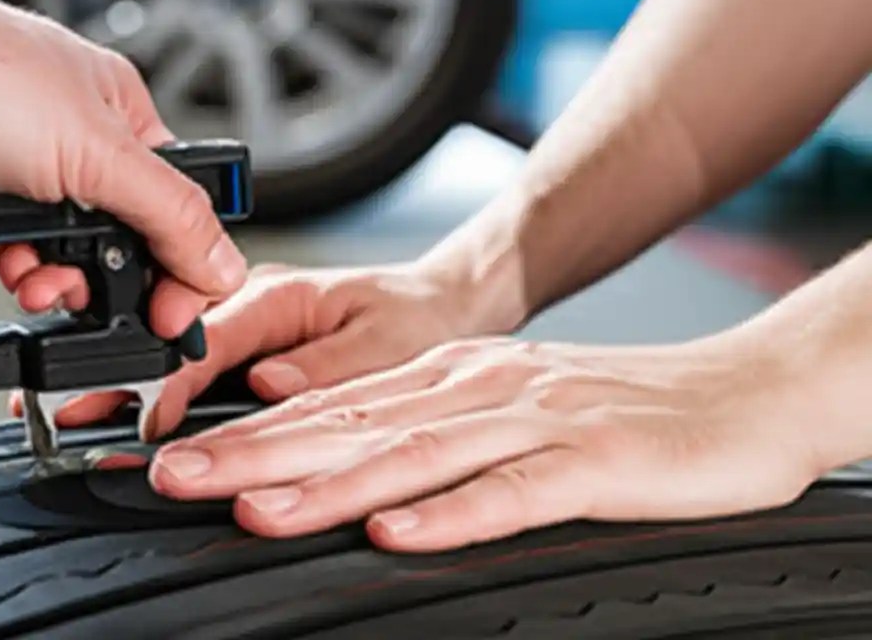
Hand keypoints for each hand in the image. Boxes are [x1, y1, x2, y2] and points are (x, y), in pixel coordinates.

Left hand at [0, 0, 245, 334]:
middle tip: (105, 298)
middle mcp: (73, 145)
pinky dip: (11, 275)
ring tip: (42, 278)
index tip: (175, 308)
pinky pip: (8, 265)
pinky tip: (6, 268)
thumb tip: (221, 263)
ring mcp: (19, 179)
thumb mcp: (100, 149)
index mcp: (121, 118)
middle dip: (112, 279)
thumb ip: (170, 216)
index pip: (179, 205)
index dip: (184, 262)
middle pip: (121, 242)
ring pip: (63, 262)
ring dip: (56, 283)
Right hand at [15, 260, 519, 438]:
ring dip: (128, 378)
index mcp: (279, 295)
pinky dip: (159, 385)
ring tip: (86, 414)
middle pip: (168, 338)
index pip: (204, 338)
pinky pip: (192, 362)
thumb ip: (331, 363)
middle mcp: (251, 303)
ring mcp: (244, 322)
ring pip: (171, 348)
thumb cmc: (420, 318)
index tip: (134, 416)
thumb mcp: (390, 343)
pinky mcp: (246, 341)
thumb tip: (273, 383)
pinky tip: (133, 410)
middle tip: (73, 413)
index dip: (163, 379)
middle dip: (118, 376)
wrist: (443, 304)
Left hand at [148, 331, 822, 552]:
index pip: (332, 407)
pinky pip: (512, 492)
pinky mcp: (592, 460)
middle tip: (176, 478)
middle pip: (350, 425)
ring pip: (413, 453)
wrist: (736, 393)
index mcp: (450, 378)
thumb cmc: (615, 408)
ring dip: (328, 482)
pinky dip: (451, 513)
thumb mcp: (502, 403)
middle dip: (255, 455)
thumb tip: (339, 470)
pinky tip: (396, 534)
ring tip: (255, 506)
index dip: (250, 435)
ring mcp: (533, 422)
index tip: (179, 458)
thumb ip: (426, 428)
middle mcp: (477, 390)